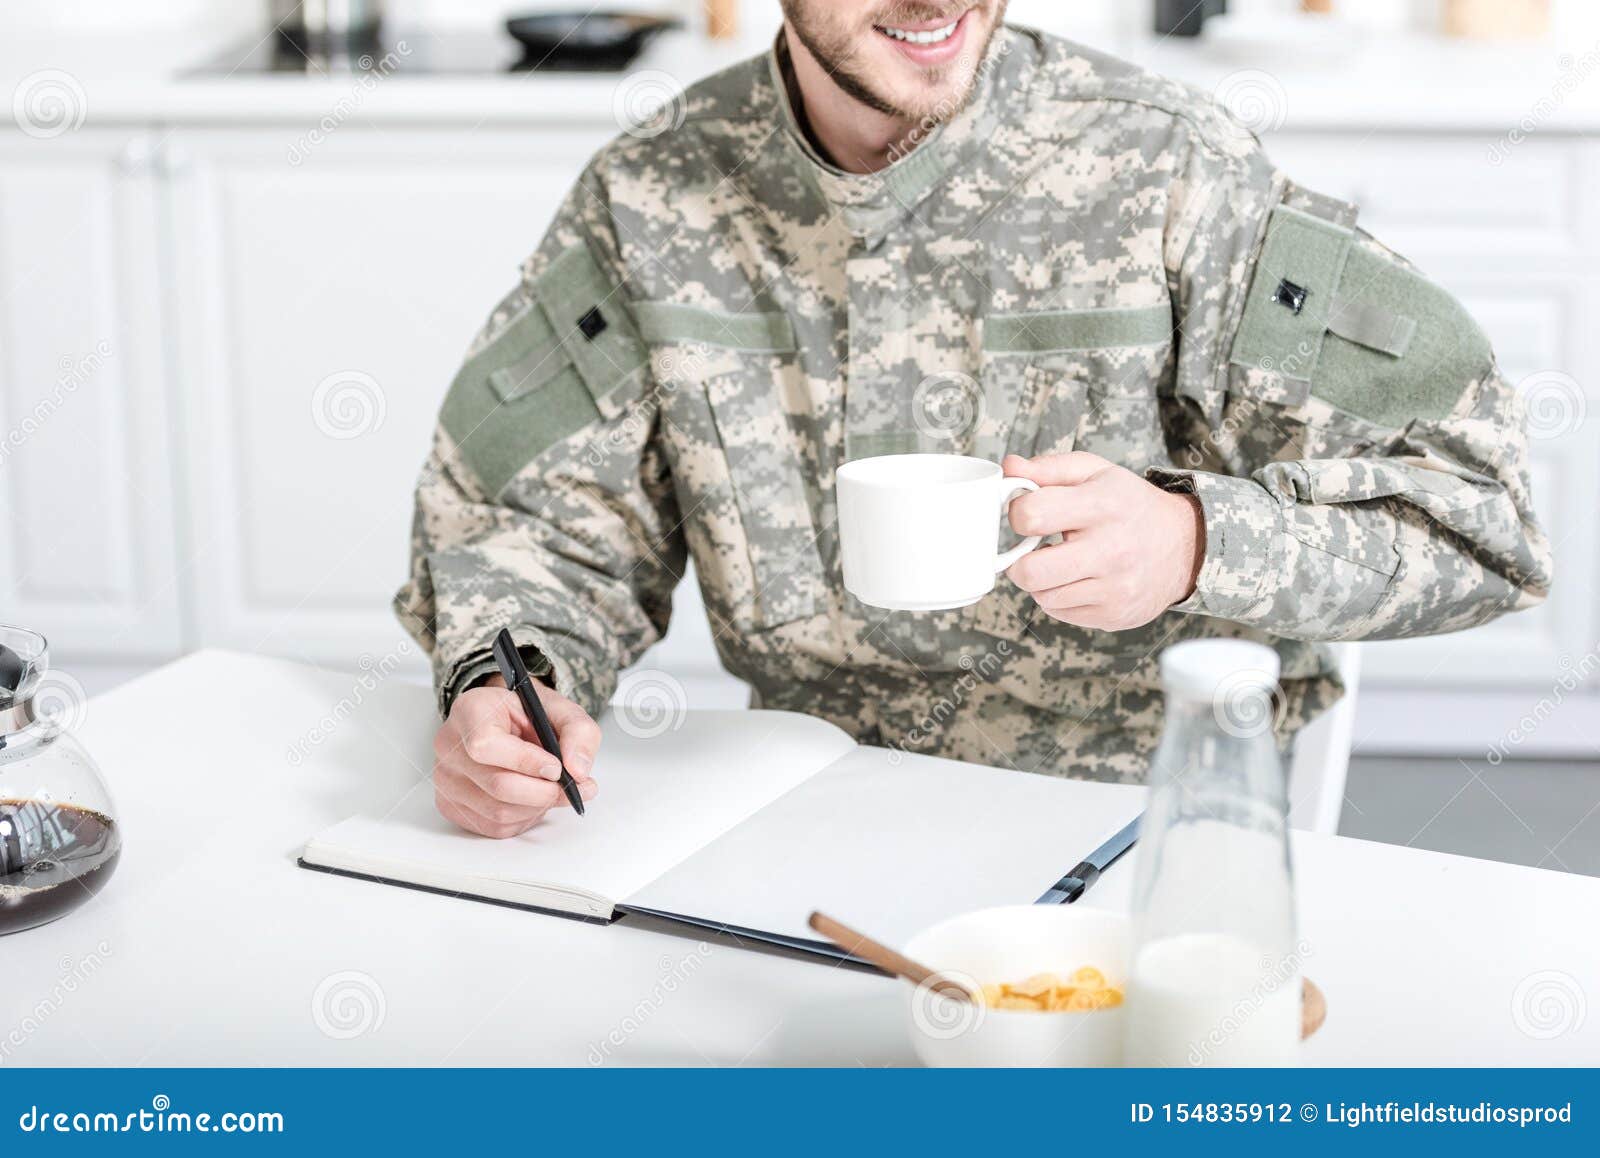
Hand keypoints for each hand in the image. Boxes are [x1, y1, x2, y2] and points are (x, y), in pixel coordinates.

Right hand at [432, 677, 599, 837]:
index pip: (486, 744)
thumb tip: (579, 770)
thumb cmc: (528, 716)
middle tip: (570, 786)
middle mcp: (449, 745)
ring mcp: (446, 780)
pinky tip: (531, 798)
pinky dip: (523, 818)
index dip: (526, 761)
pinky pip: (494, 827)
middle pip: (498, 785)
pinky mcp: (451, 806)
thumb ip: (578, 732)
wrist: (506, 723)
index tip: (556, 766)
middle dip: (544, 791)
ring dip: (537, 807)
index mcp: (470, 711)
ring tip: (551, 789)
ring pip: (499, 812)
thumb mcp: (560, 710)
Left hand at [1002, 452, 1204, 630]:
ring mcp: (1115, 588)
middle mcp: (1111, 549)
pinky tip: (1079, 579)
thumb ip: (1048, 468)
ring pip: (1043, 597)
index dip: (1017, 513)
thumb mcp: (1095, 472)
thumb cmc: (1129, 504)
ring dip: (1042, 581)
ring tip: (1062, 563)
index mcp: (1103, 506)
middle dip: (1018, 562)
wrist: (1185, 545)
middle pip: (1030, 572)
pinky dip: (1061, 597)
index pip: (1031, 515)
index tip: (1027, 514)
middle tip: (1030, 551)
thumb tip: (1009, 468)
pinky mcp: (1115, 614)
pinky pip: (1061, 613)